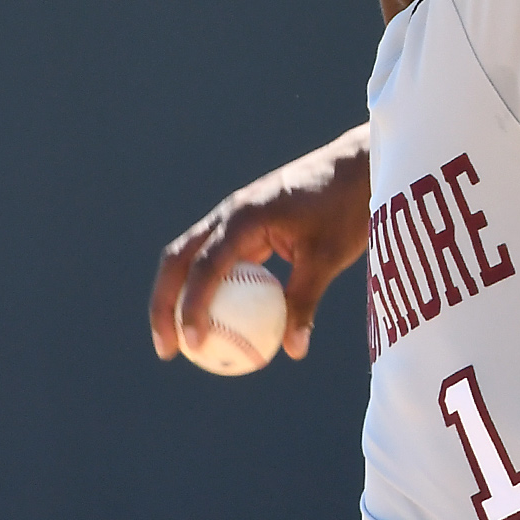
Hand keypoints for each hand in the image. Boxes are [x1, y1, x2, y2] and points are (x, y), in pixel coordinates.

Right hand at [148, 124, 371, 361]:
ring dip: (178, 298)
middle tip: (167, 351)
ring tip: (183, 344)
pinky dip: (210, 290)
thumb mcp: (328, 257)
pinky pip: (218, 260)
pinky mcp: (246, 225)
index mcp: (244, 217)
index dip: (191, 307)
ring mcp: (234, 217)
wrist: (357, 167)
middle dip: (163, 306)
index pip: (204, 266)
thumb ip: (305, 301)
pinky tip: (221, 324)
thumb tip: (294, 350)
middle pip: (178, 261)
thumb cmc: (345, 208)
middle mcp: (229, 214)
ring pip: (191, 259)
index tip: (192, 345)